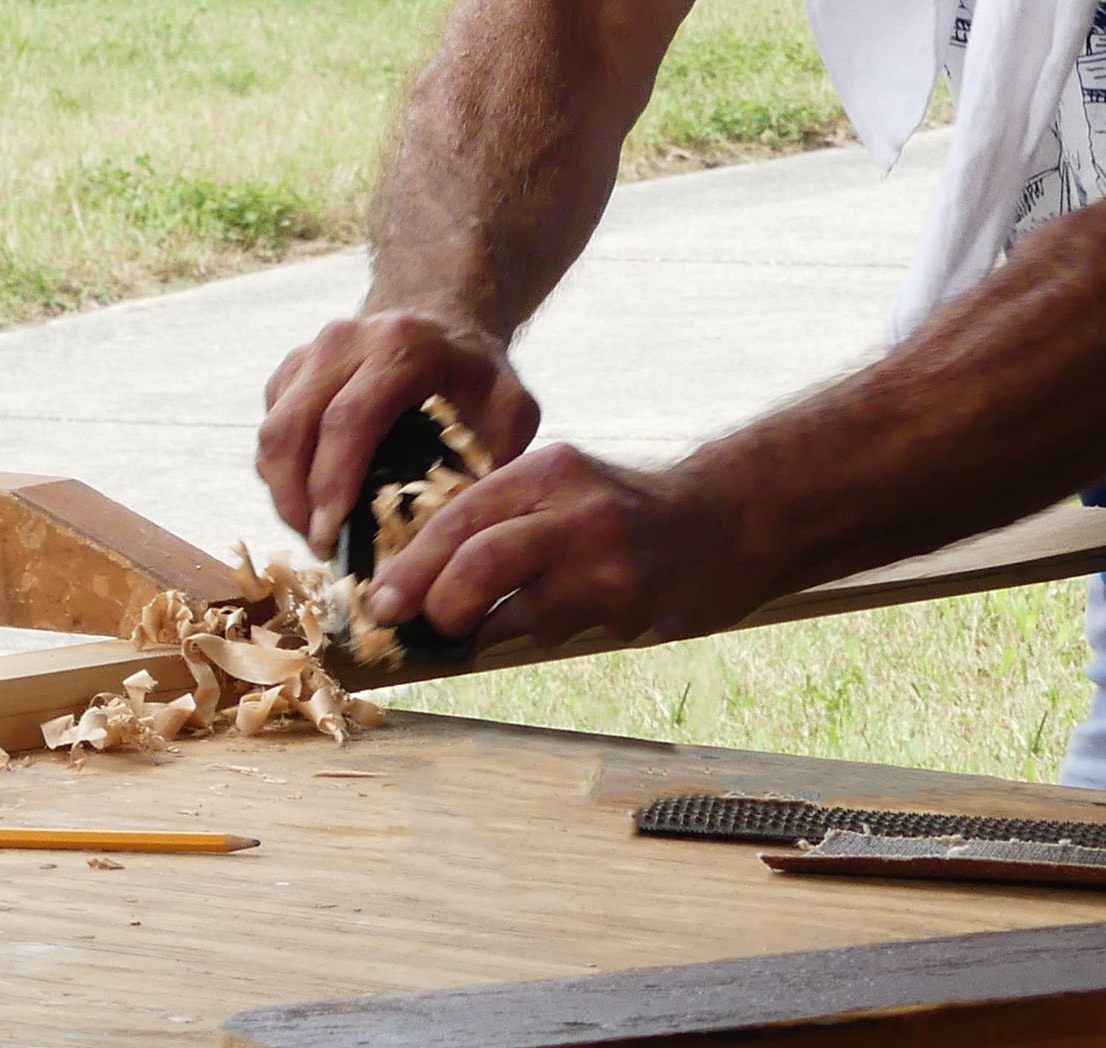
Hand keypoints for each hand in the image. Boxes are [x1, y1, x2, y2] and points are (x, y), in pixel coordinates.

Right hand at [255, 311, 538, 556]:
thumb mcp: (509, 406)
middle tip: (321, 547)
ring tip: (316, 534)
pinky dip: (283, 475)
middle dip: (297, 498)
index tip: (333, 532)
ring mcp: (310, 354)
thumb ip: (493, 458)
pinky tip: (314, 505)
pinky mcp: (291, 372)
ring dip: (284, 492)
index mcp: (400, 346)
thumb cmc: (474, 375)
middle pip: (293, 426)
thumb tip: (457, 526)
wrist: (441, 322)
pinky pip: (271, 431)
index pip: (349, 418)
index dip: (334, 479)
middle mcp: (344, 342)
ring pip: (273, 432)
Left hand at [363, 445, 769, 655]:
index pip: (458, 516)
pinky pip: (555, 633)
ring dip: (487, 628)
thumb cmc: (625, 514)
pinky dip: (536, 634)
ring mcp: (604, 557)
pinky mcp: (629, 602)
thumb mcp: (564, 489)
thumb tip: (418, 574)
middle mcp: (572, 507)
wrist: (727, 522)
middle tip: (417, 625)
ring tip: (489, 622)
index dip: (410, 564)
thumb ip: (503, 518)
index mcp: (546, 470)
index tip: (378, 601)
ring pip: (513, 611)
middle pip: (476, 562)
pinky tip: (558, 619)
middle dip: (435, 603)